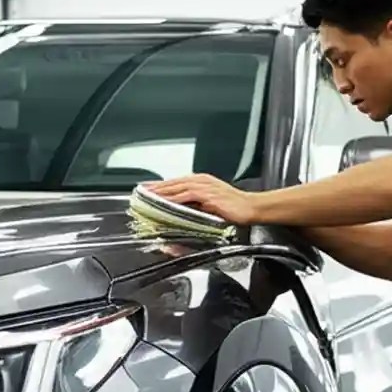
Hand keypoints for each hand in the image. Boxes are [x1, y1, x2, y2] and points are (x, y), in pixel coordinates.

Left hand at [144, 174, 258, 224]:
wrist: (251, 207)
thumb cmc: (234, 208)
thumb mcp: (211, 204)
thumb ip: (196, 204)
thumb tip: (181, 211)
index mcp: (200, 181)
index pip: (175, 182)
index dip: (160, 186)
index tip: (146, 190)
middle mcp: (200, 180)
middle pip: (172, 183)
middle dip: (155, 188)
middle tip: (140, 193)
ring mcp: (203, 186)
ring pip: (176, 187)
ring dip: (160, 192)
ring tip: (147, 197)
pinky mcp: (207, 194)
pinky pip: (185, 195)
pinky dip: (173, 198)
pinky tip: (164, 202)